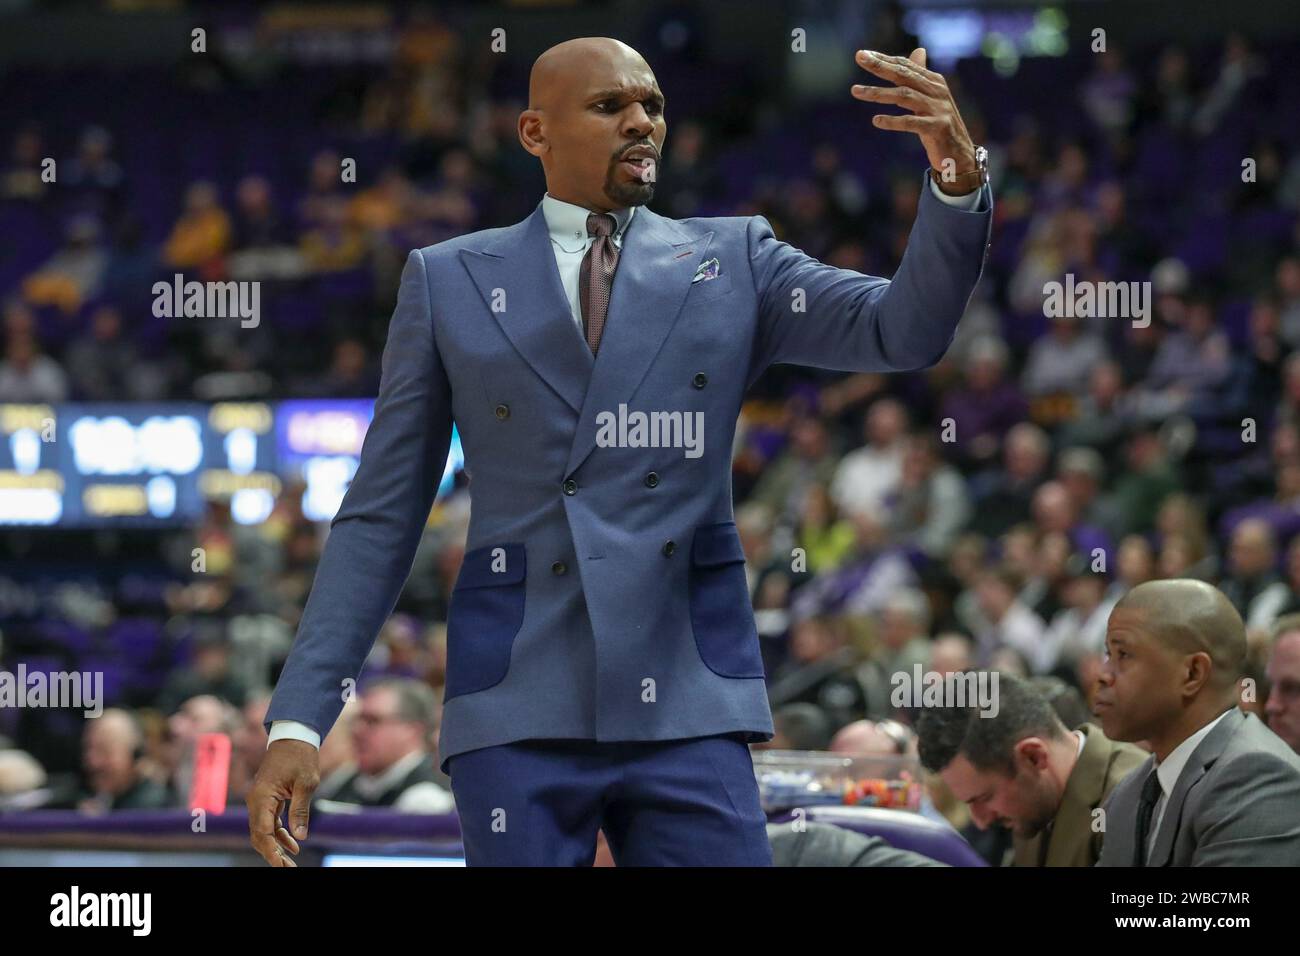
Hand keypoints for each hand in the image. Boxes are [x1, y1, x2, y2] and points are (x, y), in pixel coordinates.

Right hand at [246, 739, 318, 866]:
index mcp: (262, 797)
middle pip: (259, 835)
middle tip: (288, 868)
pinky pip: (269, 822)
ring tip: (291, 861)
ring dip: (275, 846)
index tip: (281, 865)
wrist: (294, 737)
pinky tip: (292, 844)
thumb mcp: (306, 783)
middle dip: (272, 853)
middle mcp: (256, 801)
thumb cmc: (300, 757)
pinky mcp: (267, 799)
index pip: (262, 832)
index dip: (271, 851)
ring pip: (263, 830)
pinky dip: (278, 834)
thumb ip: (301, 809)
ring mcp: (260, 800)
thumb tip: (301, 836)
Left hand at [851, 48, 977, 194]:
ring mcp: (938, 109)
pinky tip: (876, 121)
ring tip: (855, 90)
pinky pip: (911, 122)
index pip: (905, 66)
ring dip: (878, 93)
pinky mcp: (937, 128)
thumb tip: (918, 50)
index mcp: (934, 81)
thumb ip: (922, 76)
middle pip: (904, 75)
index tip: (862, 54)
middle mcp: (936, 91)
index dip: (884, 59)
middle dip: (880, 66)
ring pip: (904, 96)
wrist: (960, 154)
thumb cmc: (940, 124)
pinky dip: (893, 121)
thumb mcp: (931, 98)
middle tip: (859, 57)